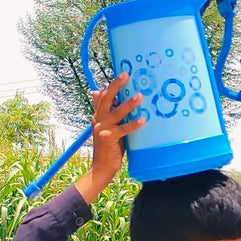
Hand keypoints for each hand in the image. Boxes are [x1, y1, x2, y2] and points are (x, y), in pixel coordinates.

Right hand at [87, 73, 145, 190]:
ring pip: (116, 112)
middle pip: (107, 98)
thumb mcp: (107, 126)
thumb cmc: (109, 146)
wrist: (102, 166)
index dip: (113, 85)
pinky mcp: (108, 138)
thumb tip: (97, 91)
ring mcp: (102, 128)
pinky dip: (133, 124)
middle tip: (127, 75)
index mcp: (98, 115)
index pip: (104, 96)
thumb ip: (106, 111)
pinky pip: (123, 129)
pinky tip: (143, 120)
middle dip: (117, 85)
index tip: (123, 74)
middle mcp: (98, 119)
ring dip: (128, 104)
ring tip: (140, 96)